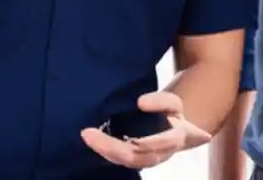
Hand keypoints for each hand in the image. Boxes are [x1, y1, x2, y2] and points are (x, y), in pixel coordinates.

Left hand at [81, 91, 211, 168]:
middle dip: (112, 147)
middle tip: (88, 133)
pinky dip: (104, 151)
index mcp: (175, 140)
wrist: (174, 133)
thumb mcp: (173, 103)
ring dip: (105, 151)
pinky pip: (118, 160)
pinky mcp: (132, 161)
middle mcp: (159, 155)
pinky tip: (91, 140)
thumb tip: (141, 103)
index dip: (150, 139)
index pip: (164, 142)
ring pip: (124, 161)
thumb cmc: (171, 115)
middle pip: (136, 157)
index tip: (131, 134)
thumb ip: (162, 100)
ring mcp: (144, 161)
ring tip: (87, 136)